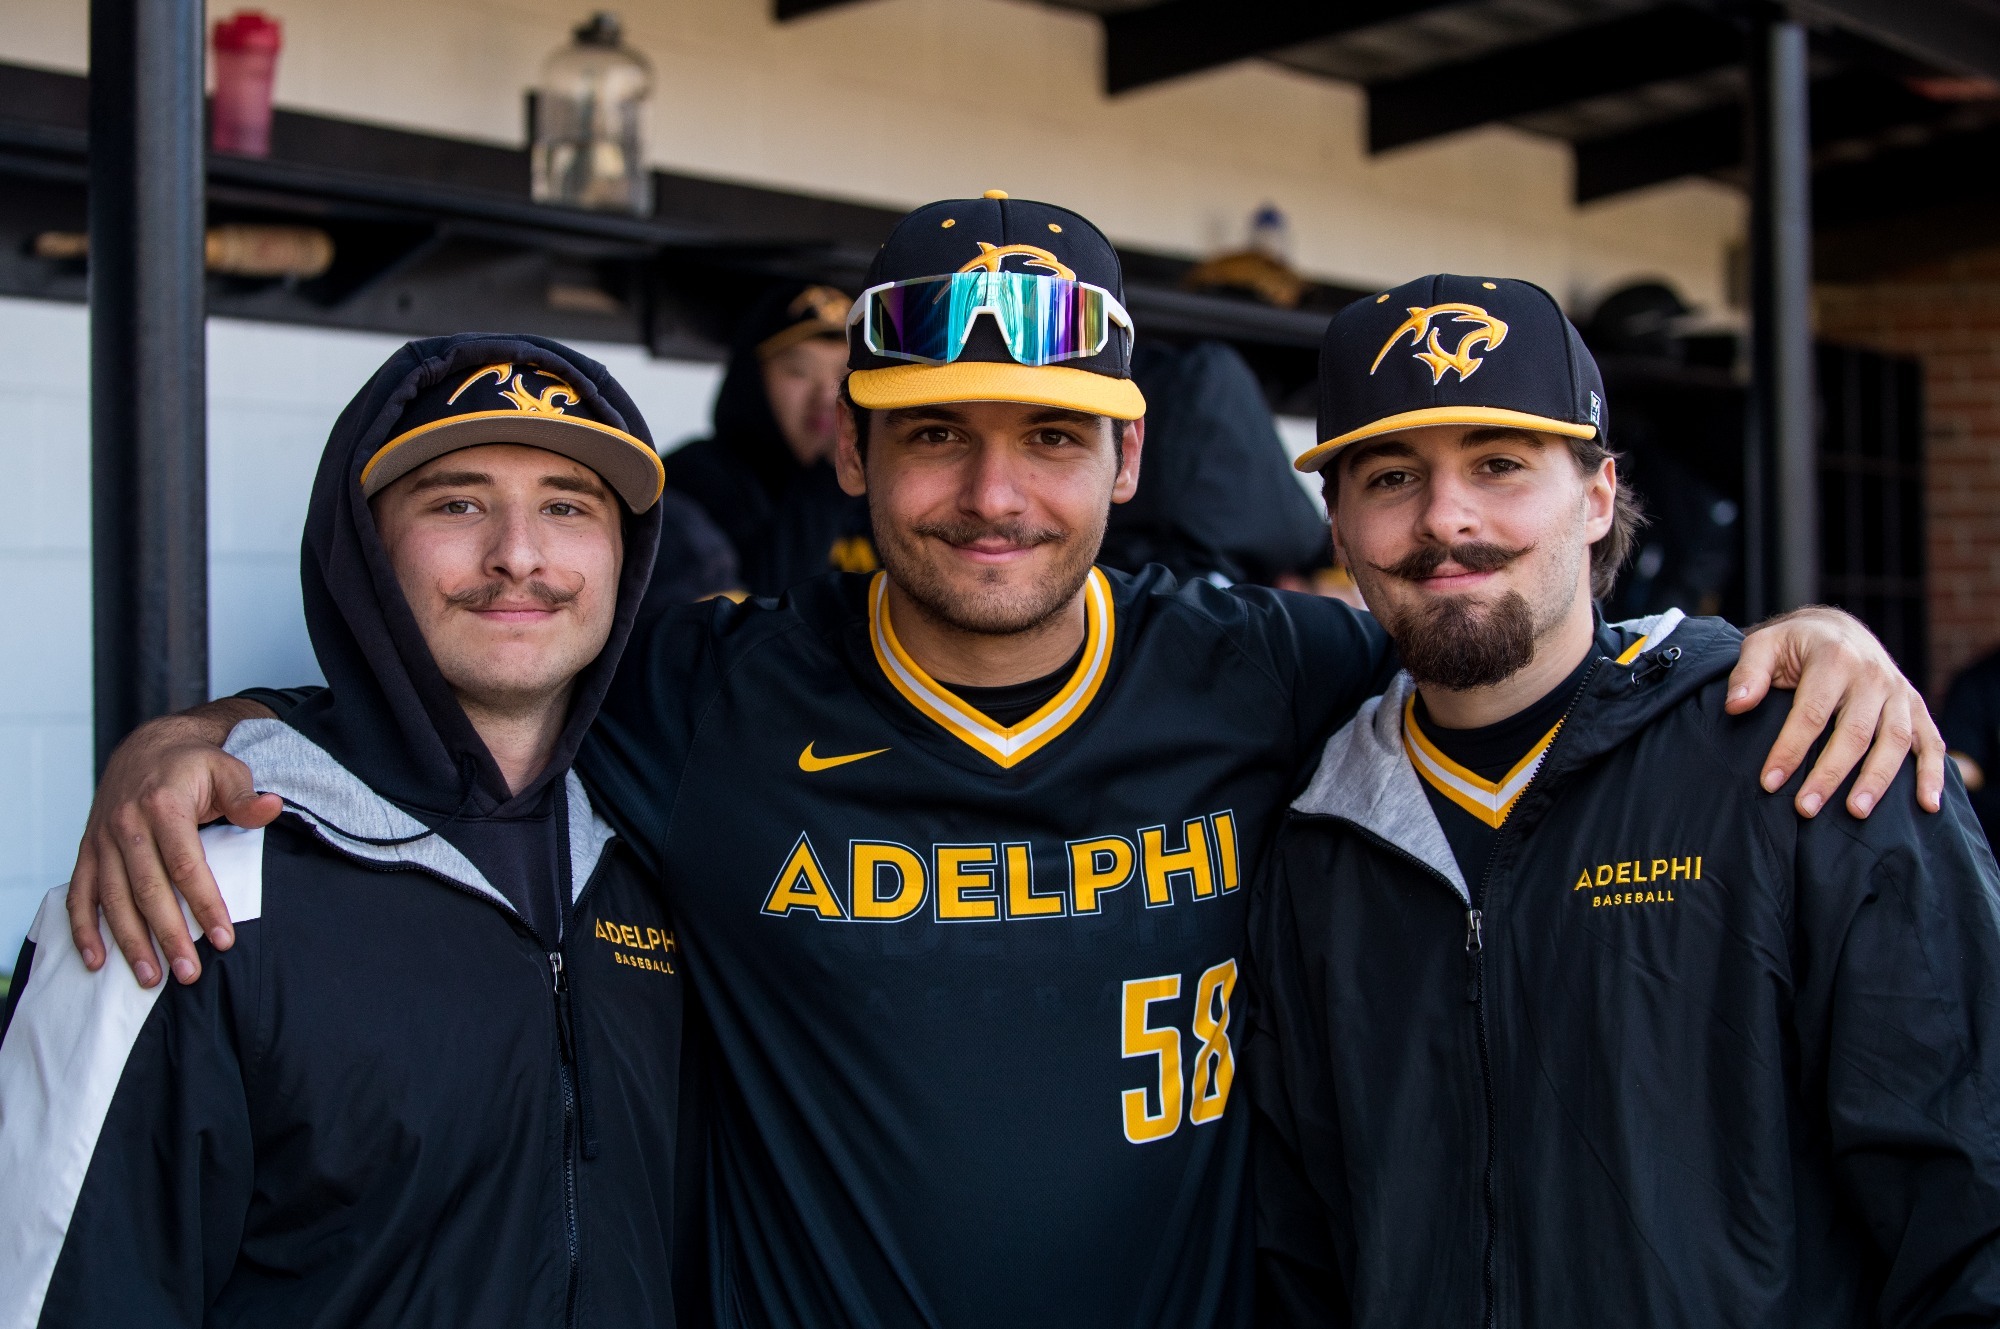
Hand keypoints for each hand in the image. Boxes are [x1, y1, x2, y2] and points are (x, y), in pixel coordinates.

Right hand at [67, 698, 281, 985]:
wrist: (147, 747)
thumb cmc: (194, 766)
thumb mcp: (227, 770)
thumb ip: (246, 797)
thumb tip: (272, 807)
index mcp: (163, 805)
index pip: (186, 865)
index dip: (205, 904)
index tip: (223, 941)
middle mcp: (127, 824)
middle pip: (148, 890)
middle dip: (168, 935)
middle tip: (188, 974)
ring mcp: (102, 840)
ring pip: (113, 899)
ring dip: (129, 941)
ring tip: (151, 978)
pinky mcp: (87, 851)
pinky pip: (79, 894)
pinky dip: (82, 929)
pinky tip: (94, 960)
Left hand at [1726, 606, 1944, 818]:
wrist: (1838, 630)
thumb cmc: (1794, 645)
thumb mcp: (1764, 646)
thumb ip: (1748, 674)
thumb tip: (1735, 705)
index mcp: (1834, 658)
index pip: (1812, 712)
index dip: (1790, 749)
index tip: (1769, 782)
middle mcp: (1873, 675)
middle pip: (1854, 733)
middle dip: (1829, 774)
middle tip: (1805, 809)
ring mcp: (1899, 692)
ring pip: (1894, 741)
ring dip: (1877, 780)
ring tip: (1855, 813)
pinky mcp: (1915, 707)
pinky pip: (1931, 742)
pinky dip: (1933, 774)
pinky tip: (1928, 806)